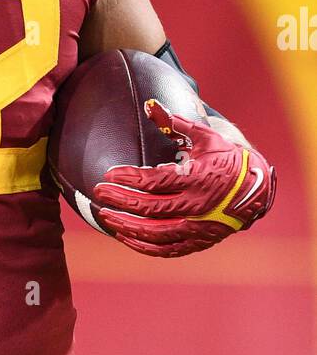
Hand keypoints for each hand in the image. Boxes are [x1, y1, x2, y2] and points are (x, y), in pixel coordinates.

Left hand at [92, 100, 275, 256]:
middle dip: (120, 200)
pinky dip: (143, 246)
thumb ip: (176, 123)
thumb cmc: (228, 159)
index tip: (108, 174)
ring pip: (154, 233)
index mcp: (197, 179)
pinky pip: (166, 249)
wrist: (256, 190)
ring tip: (106, 215)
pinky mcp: (198, 242)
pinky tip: (125, 236)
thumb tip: (150, 105)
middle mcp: (196, 206)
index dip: (128, 178)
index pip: (154, 181)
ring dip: (126, 225)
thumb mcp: (206, 137)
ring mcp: (197, 228)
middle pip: (149, 208)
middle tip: (98, 192)